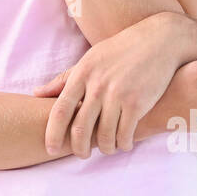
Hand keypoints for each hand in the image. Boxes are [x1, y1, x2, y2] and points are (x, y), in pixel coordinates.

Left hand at [32, 14, 182, 158]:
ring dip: (105, 148)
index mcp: (82, 74)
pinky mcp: (138, 103)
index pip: (60, 111)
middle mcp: (98, 86)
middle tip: (82, 155)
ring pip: (104, 136)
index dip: (52, 134)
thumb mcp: (89, 59)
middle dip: (79, 148)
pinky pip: (126, 134)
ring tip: (107, 148)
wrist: (159, 40)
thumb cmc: (120, 51)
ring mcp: (118, 95)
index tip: (50, 149)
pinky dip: (124, 143)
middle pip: (80, 129)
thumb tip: (36, 93)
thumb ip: (64, 80)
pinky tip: (125, 142)